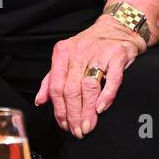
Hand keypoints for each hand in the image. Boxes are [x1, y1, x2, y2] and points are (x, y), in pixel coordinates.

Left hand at [33, 16, 145, 136]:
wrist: (118, 27)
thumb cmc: (91, 45)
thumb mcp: (66, 57)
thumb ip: (51, 79)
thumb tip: (40, 101)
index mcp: (63, 52)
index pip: (57, 86)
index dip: (59, 110)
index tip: (63, 125)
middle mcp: (79, 51)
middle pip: (72, 89)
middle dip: (73, 114)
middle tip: (77, 131)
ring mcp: (99, 52)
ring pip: (89, 86)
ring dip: (88, 110)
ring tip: (88, 126)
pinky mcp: (118, 55)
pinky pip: (112, 78)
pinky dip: (106, 95)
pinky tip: (101, 108)